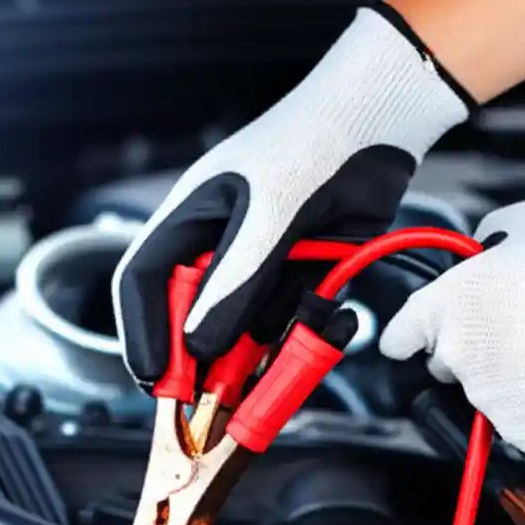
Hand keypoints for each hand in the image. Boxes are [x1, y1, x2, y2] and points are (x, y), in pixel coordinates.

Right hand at [115, 5, 472, 384]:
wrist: (382, 125)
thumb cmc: (314, 144)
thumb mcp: (271, 214)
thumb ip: (236, 281)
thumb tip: (202, 345)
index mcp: (190, 219)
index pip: (143, 282)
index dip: (142, 333)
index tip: (154, 379)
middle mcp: (219, 245)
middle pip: (192, 316)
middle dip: (201, 358)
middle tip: (211, 399)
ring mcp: (262, 262)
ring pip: (244, 326)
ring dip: (257, 353)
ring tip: (272, 372)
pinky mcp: (301, 274)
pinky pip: (290, 320)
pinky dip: (302, 334)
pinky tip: (323, 327)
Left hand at [379, 202, 524, 455]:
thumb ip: (489, 238)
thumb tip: (484, 250)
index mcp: (451, 304)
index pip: (400, 332)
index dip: (407, 333)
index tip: (407, 340)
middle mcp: (461, 356)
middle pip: (448, 361)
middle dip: (473, 347)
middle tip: (522, 326)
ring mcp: (491, 400)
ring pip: (487, 392)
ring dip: (509, 376)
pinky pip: (523, 421)